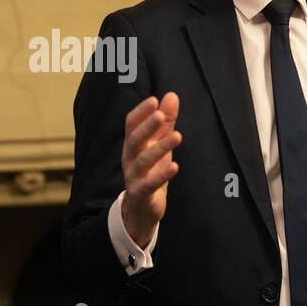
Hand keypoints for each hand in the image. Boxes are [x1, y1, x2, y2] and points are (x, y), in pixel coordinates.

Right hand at [120, 93, 181, 246]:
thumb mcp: (159, 145)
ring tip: (177, 136)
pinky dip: (161, 175)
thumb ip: (165, 122)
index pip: (131, 125)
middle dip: (147, 126)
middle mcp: (129, 159)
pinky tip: (174, 166)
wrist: (140, 209)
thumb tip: (171, 95)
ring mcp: (134, 177)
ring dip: (160, 148)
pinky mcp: (141, 194)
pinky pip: (149, 184)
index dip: (141, 112)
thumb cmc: (151, 172)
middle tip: (160, 114)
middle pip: (134, 140)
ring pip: (143, 161)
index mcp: (132, 145)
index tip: (154, 100)